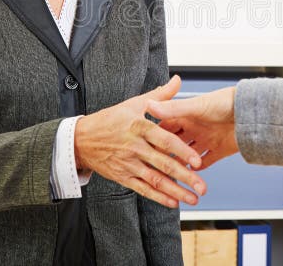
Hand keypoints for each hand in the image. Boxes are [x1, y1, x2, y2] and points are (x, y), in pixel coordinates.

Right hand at [74, 75, 205, 208]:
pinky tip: (173, 202)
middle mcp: (135, 146)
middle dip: (185, 177)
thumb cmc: (110, 119)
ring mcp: (128, 163)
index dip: (183, 151)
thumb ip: (160, 95)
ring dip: (175, 191)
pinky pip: (142, 189)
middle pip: (164, 164)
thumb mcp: (134, 103)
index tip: (197, 161)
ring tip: (192, 198)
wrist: (81, 139)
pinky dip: (158, 197)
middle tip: (201, 186)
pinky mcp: (122, 176)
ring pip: (155, 180)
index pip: (165, 140)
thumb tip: (177, 80)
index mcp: (139, 126)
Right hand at [147, 86, 238, 169]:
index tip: (143, 151)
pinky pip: (205, 163)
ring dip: (181, 166)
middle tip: (154, 167)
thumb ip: (172, 108)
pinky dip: (198, 170)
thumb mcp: (196, 105)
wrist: (252, 112)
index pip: (165, 129)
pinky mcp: (219, 150)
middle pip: (175, 145)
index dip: (155, 140)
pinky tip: (191, 176)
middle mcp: (194, 128)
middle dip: (166, 156)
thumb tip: (148, 106)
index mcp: (186, 115)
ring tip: (171, 176)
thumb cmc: (225, 102)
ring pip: (189, 156)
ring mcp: (206, 140)